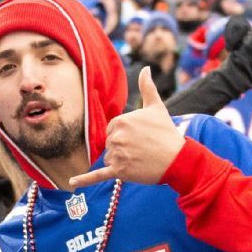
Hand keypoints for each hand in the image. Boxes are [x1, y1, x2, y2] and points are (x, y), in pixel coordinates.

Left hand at [70, 67, 184, 188]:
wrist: (179, 159)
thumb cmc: (167, 133)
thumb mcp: (157, 107)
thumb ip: (147, 87)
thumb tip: (146, 69)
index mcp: (120, 121)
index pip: (111, 130)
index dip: (125, 136)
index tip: (140, 138)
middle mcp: (116, 137)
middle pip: (110, 145)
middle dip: (123, 149)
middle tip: (143, 149)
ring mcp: (117, 155)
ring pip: (109, 159)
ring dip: (121, 162)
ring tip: (140, 160)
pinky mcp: (120, 172)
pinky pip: (98, 175)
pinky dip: (84, 180)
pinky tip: (71, 182)